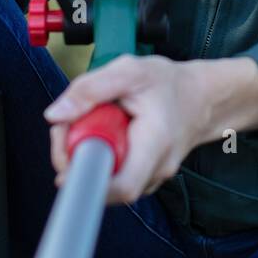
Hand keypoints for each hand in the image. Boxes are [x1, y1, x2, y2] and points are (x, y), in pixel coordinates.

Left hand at [43, 55, 205, 204]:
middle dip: (75, 161)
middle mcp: (157, 169)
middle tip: (63, 129)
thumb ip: (90, 88)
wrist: (202, 97)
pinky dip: (99, 158)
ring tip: (84, 124)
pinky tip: (99, 133)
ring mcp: (152, 176)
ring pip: (107, 181)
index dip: (89, 185)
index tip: (64, 169)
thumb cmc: (170, 84)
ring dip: (85, 158)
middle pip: (106, 185)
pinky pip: (114, 175)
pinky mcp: (144, 176)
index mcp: (156, 144)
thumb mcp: (130, 71)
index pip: (123, 186)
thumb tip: (55, 115)